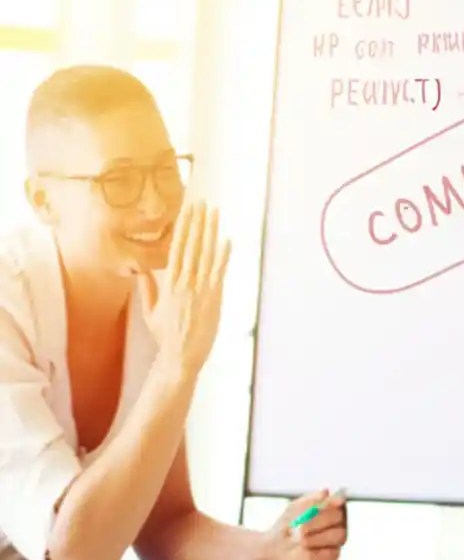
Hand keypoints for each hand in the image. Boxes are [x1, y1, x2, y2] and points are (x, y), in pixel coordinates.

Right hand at [140, 200, 230, 376]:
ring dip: (210, 232)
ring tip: (215, 212)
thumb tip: (140, 271)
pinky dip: (223, 256)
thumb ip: (148, 290)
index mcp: (169, 284)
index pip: (176, 248)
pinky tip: (227, 240)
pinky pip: (218, 273)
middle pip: (190, 246)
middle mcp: (183, 283)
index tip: (187, 209)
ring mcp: (199, 290)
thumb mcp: (151, 312)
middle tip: (201, 201)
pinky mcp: (213, 299)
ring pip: (205, 255)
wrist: (180, 357)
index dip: (182, 227)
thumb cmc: (166, 337)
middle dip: (196, 222)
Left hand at [260, 489, 347, 559]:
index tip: (319, 506)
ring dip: (317, 537)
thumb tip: (325, 492)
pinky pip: (332, 553)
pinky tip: (306, 550)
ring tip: (301, 540)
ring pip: (338, 535)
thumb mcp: (294, 509)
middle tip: (302, 527)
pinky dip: (317, 551)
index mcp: (331, 508)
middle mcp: (337, 523)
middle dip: (319, 521)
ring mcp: (336, 540)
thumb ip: (310, 500)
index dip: (330, 503)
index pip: (339, 502)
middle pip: (339, 518)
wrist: (274, 549)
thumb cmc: (287, 527)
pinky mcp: (332, 556)